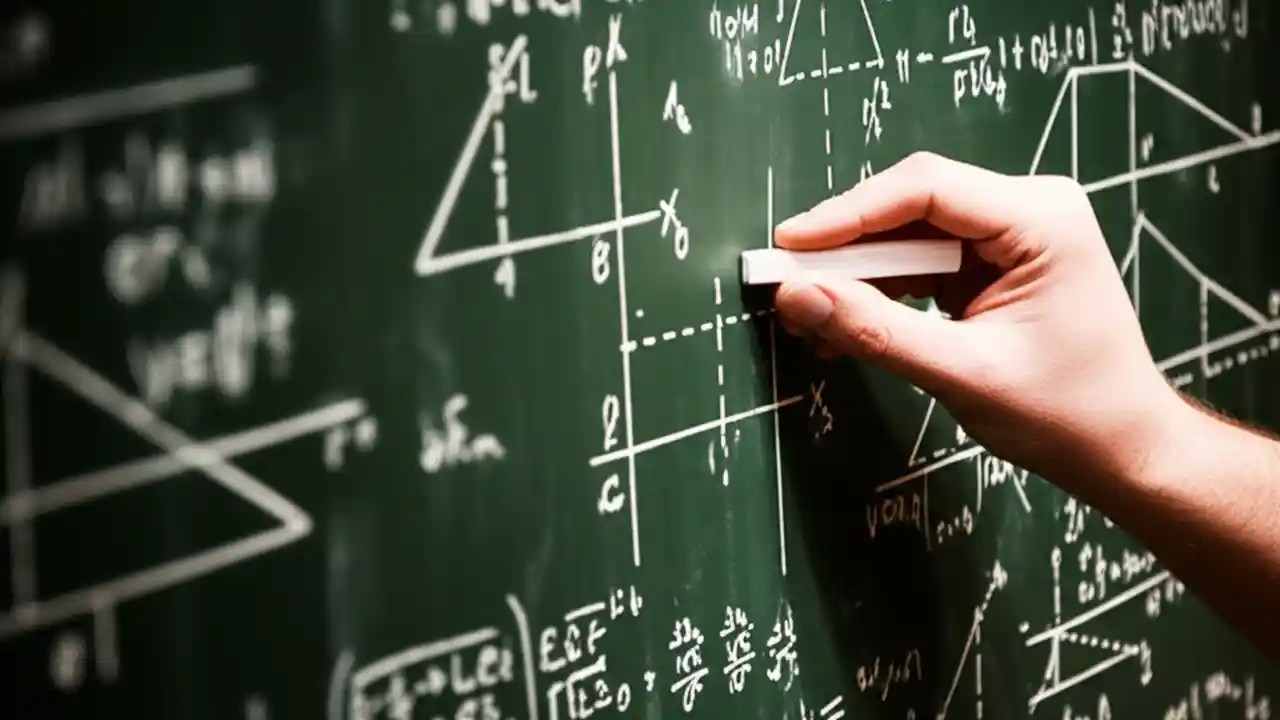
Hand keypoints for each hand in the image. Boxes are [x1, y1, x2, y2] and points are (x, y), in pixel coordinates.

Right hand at [773, 152, 1189, 492]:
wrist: (1121, 449)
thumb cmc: (1067, 413)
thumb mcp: (964, 374)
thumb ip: (876, 331)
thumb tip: (797, 296)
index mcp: (1041, 219)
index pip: (926, 190)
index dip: (849, 213)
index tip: (791, 245)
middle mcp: (1028, 211)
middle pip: (911, 206)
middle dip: (846, 247)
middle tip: (787, 284)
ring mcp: (1010, 236)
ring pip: (908, 235)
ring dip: (857, 274)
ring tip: (809, 316)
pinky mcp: (991, 264)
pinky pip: (919, 263)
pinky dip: (880, 292)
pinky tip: (844, 324)